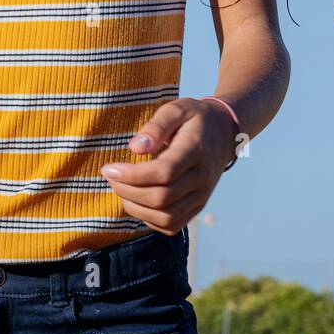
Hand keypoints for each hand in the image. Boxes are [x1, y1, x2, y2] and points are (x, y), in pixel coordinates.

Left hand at [99, 97, 238, 234]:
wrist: (224, 132)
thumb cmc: (194, 118)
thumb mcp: (176, 109)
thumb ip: (156, 126)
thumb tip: (135, 148)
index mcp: (196, 150)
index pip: (164, 172)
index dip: (132, 175)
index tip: (109, 168)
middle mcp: (202, 178)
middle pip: (162, 198)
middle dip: (128, 191)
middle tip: (109, 176)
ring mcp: (202, 196)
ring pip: (166, 217)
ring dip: (135, 207)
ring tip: (119, 188)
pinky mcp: (198, 207)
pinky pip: (171, 225)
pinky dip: (148, 219)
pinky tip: (135, 201)